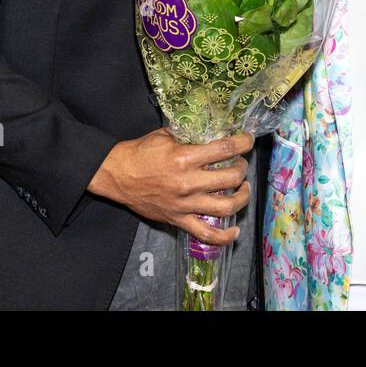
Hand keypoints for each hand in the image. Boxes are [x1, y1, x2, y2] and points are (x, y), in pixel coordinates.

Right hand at [89, 128, 253, 244]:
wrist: (117, 175)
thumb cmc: (140, 153)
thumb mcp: (165, 135)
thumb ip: (189, 134)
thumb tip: (210, 130)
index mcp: (185, 158)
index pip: (224, 149)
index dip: (243, 143)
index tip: (247, 140)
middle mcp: (188, 183)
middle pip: (231, 178)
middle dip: (242, 169)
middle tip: (240, 164)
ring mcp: (185, 204)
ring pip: (226, 207)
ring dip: (241, 197)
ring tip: (243, 189)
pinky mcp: (179, 220)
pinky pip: (206, 234)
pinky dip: (224, 236)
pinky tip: (235, 230)